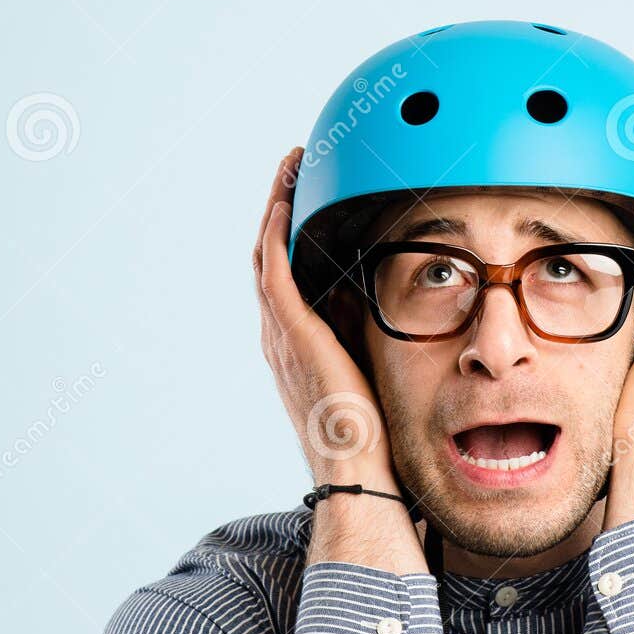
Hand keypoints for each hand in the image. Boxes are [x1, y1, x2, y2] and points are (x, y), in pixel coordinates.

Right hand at [254, 149, 399, 489]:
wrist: (356, 464)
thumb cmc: (368, 430)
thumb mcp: (362, 364)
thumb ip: (356, 329)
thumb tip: (364, 293)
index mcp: (293, 343)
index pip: (281, 275)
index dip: (286, 233)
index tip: (301, 197)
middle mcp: (277, 335)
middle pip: (266, 256)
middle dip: (277, 208)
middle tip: (292, 169)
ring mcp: (279, 334)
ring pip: (265, 254)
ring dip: (275, 207)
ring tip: (289, 170)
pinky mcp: (292, 333)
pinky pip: (274, 270)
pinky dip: (276, 232)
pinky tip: (287, 201)